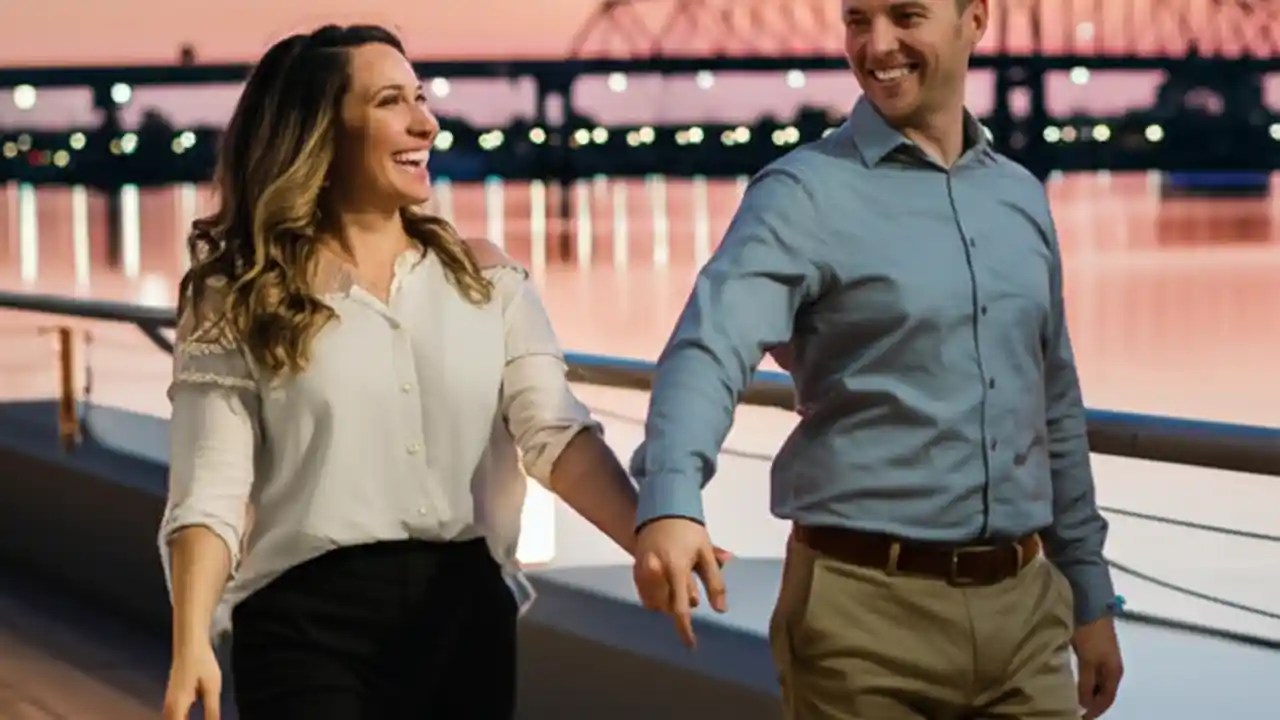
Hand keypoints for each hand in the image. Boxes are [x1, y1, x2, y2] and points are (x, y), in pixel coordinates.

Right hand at [162, 640, 221, 719]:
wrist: (189, 645)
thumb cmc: (202, 663)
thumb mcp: (211, 688)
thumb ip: (212, 710)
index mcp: (177, 707)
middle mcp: (168, 708)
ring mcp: (169, 704)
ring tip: (206, 718)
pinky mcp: (173, 701)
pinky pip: (175, 719)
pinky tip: (198, 719)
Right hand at [632, 517, 728, 647]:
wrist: (662, 510)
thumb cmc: (689, 531)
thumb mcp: (706, 553)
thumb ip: (715, 582)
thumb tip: (721, 610)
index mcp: (676, 568)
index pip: (680, 607)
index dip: (685, 628)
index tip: (691, 645)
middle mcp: (655, 572)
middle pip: (667, 606)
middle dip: (679, 604)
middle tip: (690, 586)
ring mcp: (642, 571)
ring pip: (655, 603)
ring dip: (668, 601)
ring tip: (678, 580)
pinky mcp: (635, 570)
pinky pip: (646, 594)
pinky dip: (657, 595)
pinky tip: (665, 581)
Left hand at [1072, 615, 1122, 718]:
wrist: (1091, 606)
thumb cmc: (1091, 634)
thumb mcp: (1088, 660)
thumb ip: (1086, 682)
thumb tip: (1085, 704)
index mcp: (1114, 672)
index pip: (1107, 699)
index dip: (1096, 711)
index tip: (1081, 718)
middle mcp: (1112, 667)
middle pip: (1103, 692)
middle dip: (1092, 703)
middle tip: (1075, 711)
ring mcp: (1104, 658)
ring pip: (1097, 682)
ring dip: (1087, 692)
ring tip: (1072, 699)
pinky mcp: (1095, 649)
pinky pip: (1091, 672)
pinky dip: (1084, 680)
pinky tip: (1072, 680)